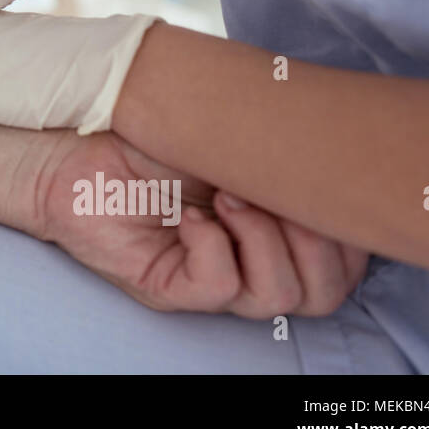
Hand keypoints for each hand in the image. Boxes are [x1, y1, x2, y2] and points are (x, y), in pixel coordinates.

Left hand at [33, 128, 367, 317]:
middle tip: (273, 192)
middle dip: (315, 241)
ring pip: (277, 297)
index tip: (323, 184)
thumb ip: (287, 149)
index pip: (345, 263)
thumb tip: (342, 147)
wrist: (78, 137)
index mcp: (275, 230)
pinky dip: (214, 248)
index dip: (350, 232)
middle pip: (323, 293)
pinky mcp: (168, 287)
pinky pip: (218, 288)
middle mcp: (248, 262)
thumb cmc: (152, 131)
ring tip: (226, 197)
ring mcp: (208, 280)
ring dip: (264, 240)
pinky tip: (191, 216)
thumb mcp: (235, 133)